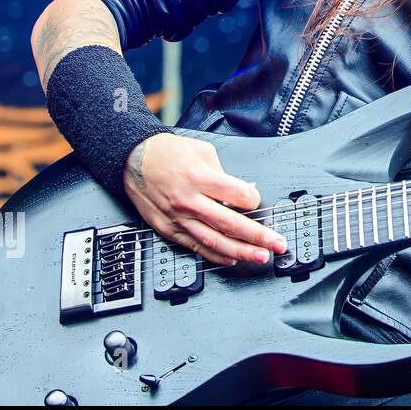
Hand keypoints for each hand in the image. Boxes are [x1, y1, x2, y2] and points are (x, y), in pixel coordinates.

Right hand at [123, 133, 287, 265]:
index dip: (254, 200)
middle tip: (277, 244)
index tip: (258, 201)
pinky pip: (195, 246)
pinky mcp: (168, 228)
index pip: (238, 195)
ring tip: (261, 257)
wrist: (133, 160)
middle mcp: (189, 201)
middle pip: (230, 223)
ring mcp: (178, 218)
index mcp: (199, 178)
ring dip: (241, 251)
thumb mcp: (202, 151)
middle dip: (258, 236)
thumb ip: (225, 173)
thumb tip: (246, 191)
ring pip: (214, 241)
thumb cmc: (167, 153)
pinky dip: (215, 255)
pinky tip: (232, 258)